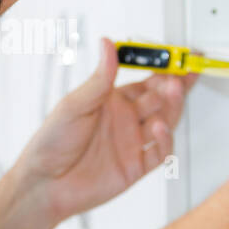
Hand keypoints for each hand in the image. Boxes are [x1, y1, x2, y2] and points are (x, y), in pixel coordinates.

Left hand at [14, 37, 198, 222]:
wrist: (45, 184)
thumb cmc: (52, 142)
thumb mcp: (75, 104)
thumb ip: (99, 78)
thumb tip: (107, 44)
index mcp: (112, 100)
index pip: (147, 80)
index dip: (164, 68)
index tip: (180, 56)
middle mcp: (126, 120)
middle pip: (160, 99)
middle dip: (174, 85)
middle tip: (183, 73)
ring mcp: (133, 143)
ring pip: (165, 122)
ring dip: (172, 107)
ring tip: (173, 91)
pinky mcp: (136, 167)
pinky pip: (160, 153)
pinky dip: (164, 140)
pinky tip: (159, 126)